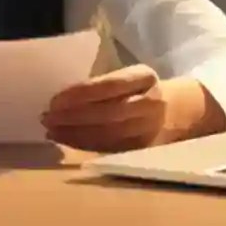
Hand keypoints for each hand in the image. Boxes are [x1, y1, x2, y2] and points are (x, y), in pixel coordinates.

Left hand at [41, 65, 167, 152]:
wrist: (179, 111)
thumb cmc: (139, 89)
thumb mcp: (129, 76)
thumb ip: (102, 84)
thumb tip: (61, 98)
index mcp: (145, 77)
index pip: (110, 85)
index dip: (81, 94)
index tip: (54, 100)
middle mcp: (152, 102)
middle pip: (108, 113)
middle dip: (73, 117)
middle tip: (46, 118)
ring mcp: (151, 128)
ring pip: (108, 134)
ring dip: (75, 134)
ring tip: (51, 131)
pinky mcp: (145, 148)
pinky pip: (110, 148)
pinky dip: (85, 145)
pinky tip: (66, 140)